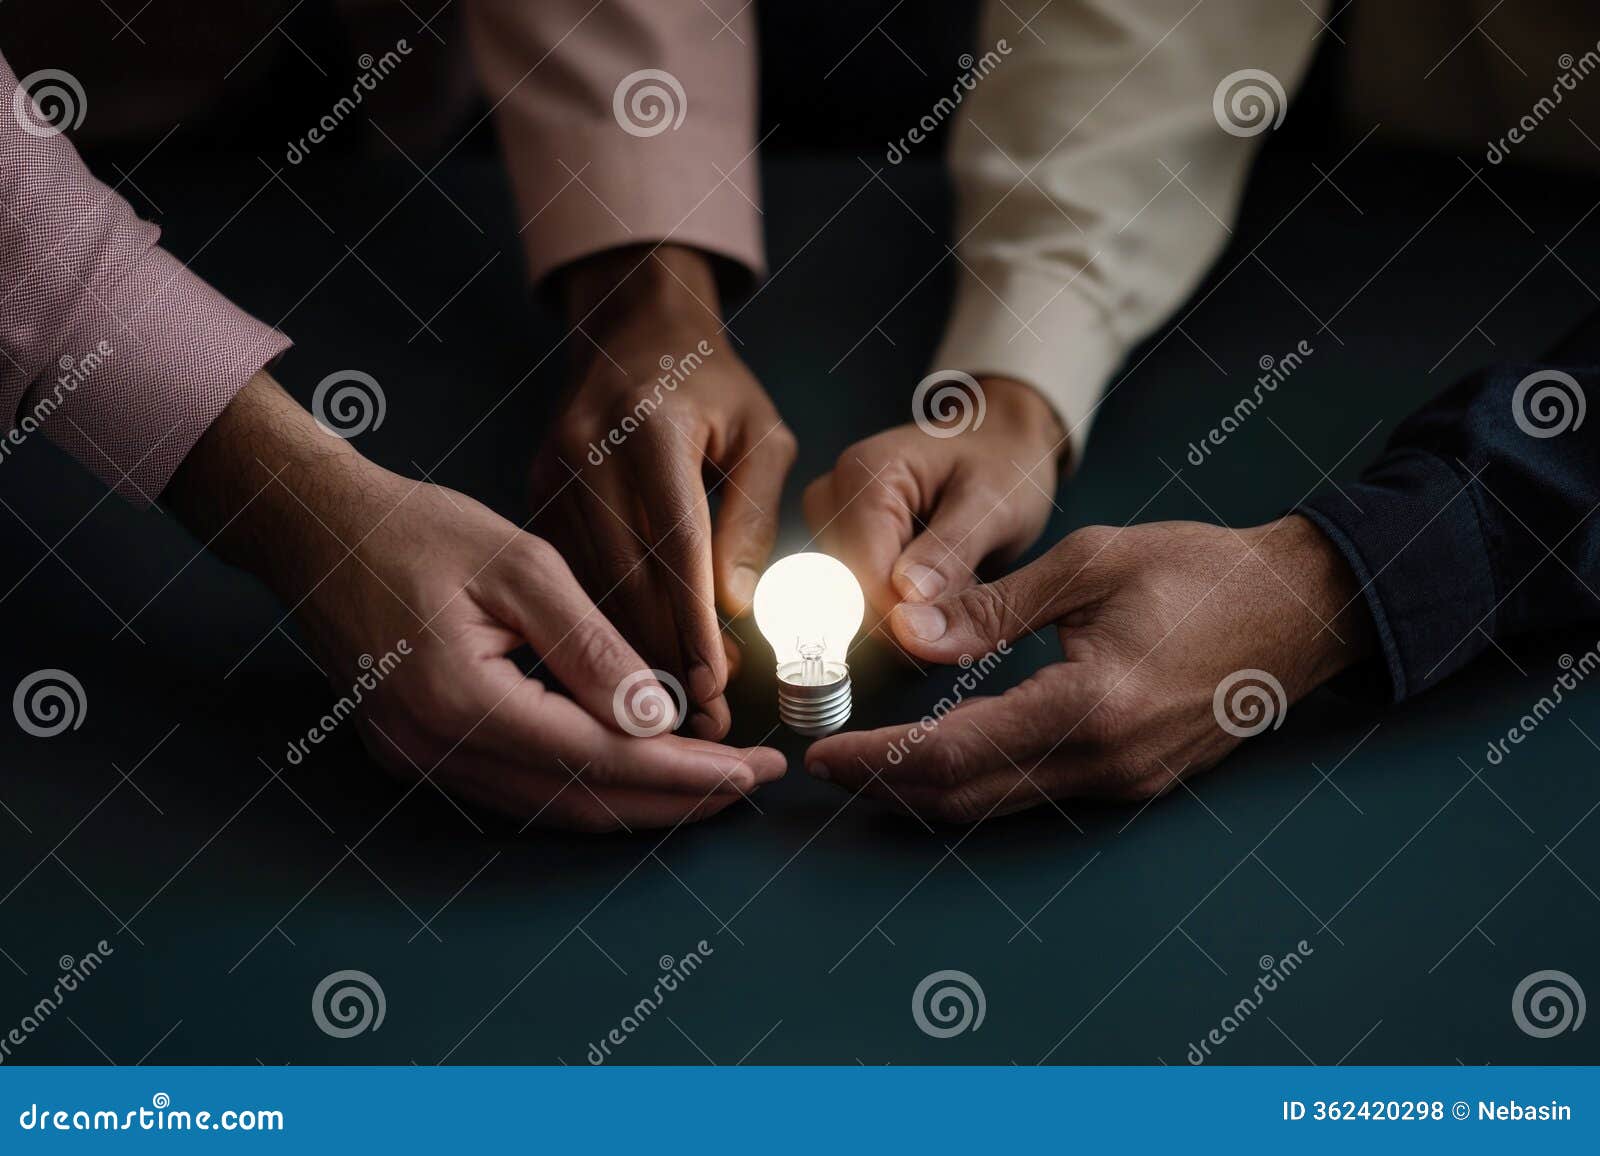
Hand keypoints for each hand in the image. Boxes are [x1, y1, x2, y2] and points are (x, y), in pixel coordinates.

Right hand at [168, 373, 784, 830]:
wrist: (317, 531)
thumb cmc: (417, 530)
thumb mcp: (520, 565)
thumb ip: (591, 645)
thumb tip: (658, 716)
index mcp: (461, 700)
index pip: (602, 758)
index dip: (687, 770)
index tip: (754, 766)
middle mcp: (435, 750)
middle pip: (582, 803)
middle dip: (677, 801)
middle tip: (750, 784)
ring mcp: (419, 762)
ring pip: (552, 810)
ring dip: (637, 804)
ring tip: (711, 783)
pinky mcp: (418, 754)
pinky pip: (519, 792)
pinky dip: (586, 789)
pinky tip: (636, 772)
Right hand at [531, 245, 796, 739]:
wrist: (628, 330)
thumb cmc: (710, 382)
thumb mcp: (758, 430)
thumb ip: (749, 513)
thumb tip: (734, 604)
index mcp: (646, 428)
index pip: (673, 543)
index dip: (695, 623)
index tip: (718, 684)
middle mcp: (581, 454)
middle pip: (622, 581)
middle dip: (665, 660)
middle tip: (705, 726)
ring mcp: (545, 478)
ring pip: (587, 590)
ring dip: (630, 662)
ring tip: (676, 720)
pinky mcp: (529, 499)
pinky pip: (566, 579)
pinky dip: (597, 633)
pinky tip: (628, 684)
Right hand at [802, 377, 1064, 623]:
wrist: (1000, 443)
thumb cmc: (1002, 463)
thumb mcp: (993, 504)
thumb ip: (951, 551)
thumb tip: (907, 599)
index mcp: (865, 474)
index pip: (861, 573)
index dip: (901, 617)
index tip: (950, 634)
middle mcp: (834, 495)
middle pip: (847, 592)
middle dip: (903, 618)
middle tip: (963, 608)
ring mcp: (832, 519)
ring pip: (850, 602)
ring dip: (903, 615)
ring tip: (954, 588)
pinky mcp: (841, 541)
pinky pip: (858, 597)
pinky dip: (900, 607)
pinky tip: (937, 589)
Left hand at [804, 517, 1374, 822]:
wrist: (1304, 610)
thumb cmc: (1204, 572)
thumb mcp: (1091, 563)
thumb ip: (991, 606)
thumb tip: (906, 628)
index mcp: (1091, 708)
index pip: (953, 755)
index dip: (878, 760)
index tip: (825, 750)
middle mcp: (1106, 765)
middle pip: (966, 799)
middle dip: (887, 786)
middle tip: (829, 761)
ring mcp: (1124, 784)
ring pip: (998, 807)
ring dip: (926, 791)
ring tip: (870, 760)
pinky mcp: (1135, 782)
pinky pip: (1036, 795)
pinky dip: (976, 783)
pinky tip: (943, 753)